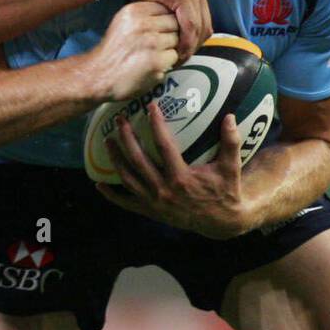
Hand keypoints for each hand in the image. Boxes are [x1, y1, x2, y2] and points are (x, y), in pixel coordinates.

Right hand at [81, 1, 179, 102]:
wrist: (97, 76)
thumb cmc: (112, 52)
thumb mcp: (122, 23)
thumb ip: (143, 16)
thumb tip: (170, 13)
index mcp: (134, 12)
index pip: (165, 9)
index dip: (163, 22)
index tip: (157, 31)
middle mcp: (143, 25)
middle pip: (174, 24)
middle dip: (168, 35)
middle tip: (155, 46)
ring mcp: (151, 43)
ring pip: (176, 41)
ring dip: (168, 50)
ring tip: (151, 57)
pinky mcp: (156, 62)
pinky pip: (173, 58)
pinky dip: (165, 65)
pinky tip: (150, 67)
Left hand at [96, 101, 250, 238]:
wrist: (221, 222)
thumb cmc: (225, 191)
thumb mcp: (230, 168)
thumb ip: (230, 142)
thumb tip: (230, 116)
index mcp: (181, 177)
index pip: (163, 145)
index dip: (156, 124)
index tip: (150, 107)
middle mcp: (164, 190)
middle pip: (138, 160)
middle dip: (126, 138)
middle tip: (119, 120)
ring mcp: (154, 202)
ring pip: (128, 178)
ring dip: (116, 160)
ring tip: (107, 141)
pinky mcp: (150, 211)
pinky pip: (126, 203)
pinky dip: (111, 195)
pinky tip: (99, 184)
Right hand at [123, 0, 211, 60]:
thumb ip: (170, 8)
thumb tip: (171, 28)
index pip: (203, 20)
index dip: (196, 39)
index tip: (184, 52)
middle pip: (206, 25)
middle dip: (196, 45)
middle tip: (184, 58)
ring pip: (200, 26)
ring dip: (192, 45)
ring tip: (180, 57)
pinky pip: (190, 24)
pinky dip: (186, 40)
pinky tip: (177, 49)